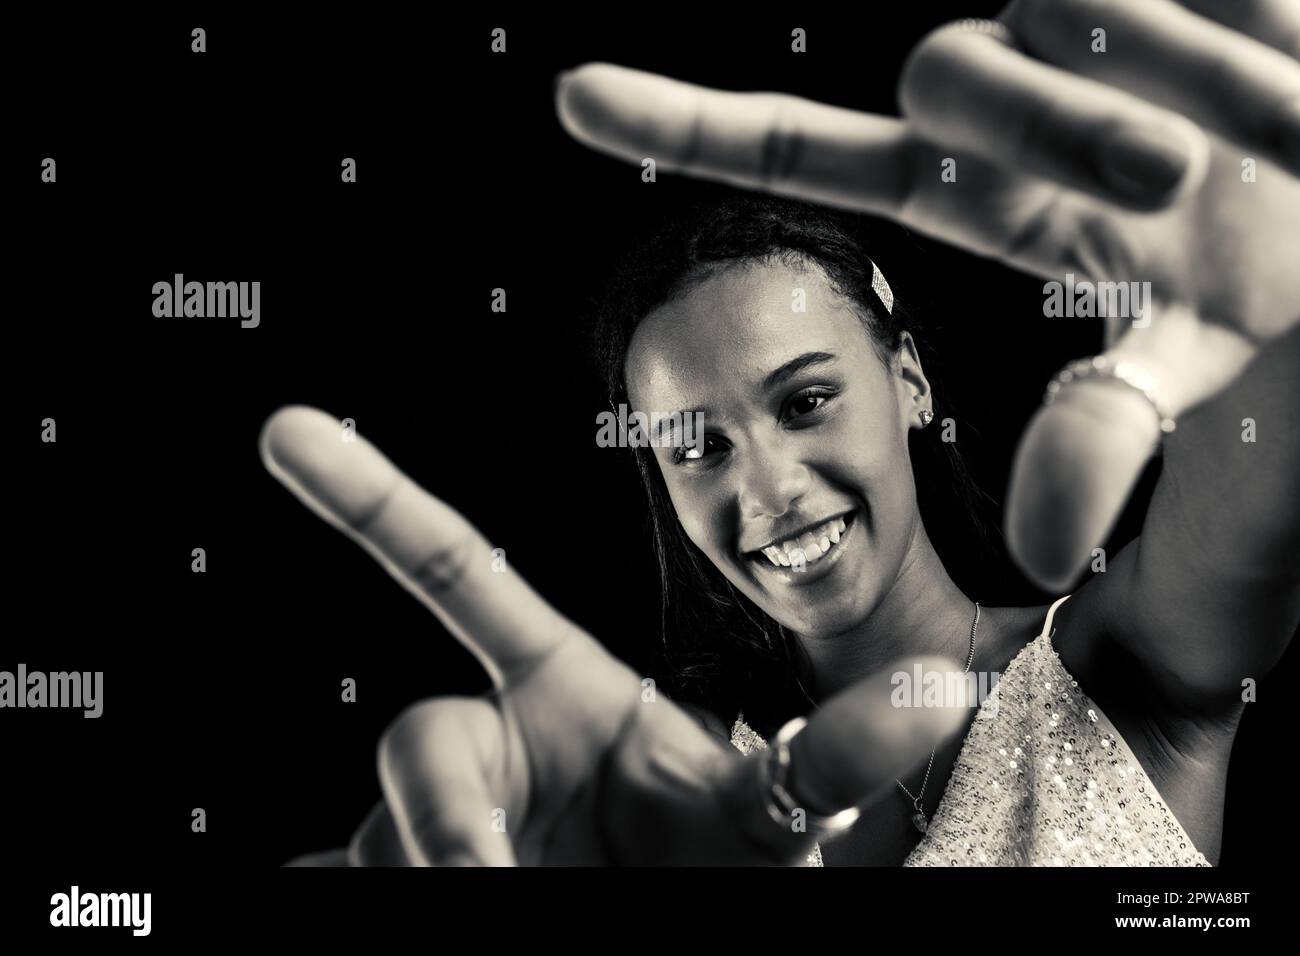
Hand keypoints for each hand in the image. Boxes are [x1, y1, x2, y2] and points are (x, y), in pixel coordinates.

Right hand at [260, 406, 968, 864]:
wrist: (676, 917)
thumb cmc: (714, 861)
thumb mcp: (775, 813)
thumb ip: (837, 755)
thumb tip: (943, 686)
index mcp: (556, 689)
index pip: (456, 574)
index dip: (373, 498)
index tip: (288, 428)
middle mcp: (486, 747)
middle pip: (414, 737)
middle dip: (441, 812)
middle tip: (485, 877)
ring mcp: (437, 826)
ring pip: (387, 844)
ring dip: (444, 874)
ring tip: (526, 896)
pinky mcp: (402, 879)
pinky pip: (361, 882)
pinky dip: (372, 890)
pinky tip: (361, 895)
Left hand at [554, 0, 1299, 589]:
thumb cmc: (1272, 292)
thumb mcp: (1185, 368)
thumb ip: (1100, 434)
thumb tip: (1040, 548)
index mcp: (978, 199)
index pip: (807, 152)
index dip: (688, 122)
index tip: (569, 95)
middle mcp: (999, 108)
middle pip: (940, 75)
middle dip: (1046, 122)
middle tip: (1173, 175)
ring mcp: (1071, 25)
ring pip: (1038, 5)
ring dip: (1154, 77)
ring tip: (1260, 129)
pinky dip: (1225, 16)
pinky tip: (1270, 49)